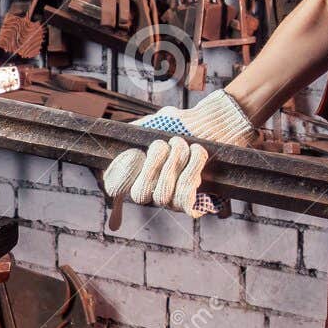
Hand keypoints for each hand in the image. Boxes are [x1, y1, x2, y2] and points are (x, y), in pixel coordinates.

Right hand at [100, 90, 255, 217]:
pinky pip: (184, 200)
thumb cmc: (183, 125)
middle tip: (167, 144)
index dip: (119, 177)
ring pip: (163, 196)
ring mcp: (171, 201)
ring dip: (176, 162)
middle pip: (140, 194)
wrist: (215, 125)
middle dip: (155, 164)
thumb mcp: (156, 123)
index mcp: (138, 174)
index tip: (132, 155)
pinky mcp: (192, 204)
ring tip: (185, 144)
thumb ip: (135, 130)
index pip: (116, 189)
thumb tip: (112, 135)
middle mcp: (152, 192)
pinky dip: (191, 172)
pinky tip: (197, 155)